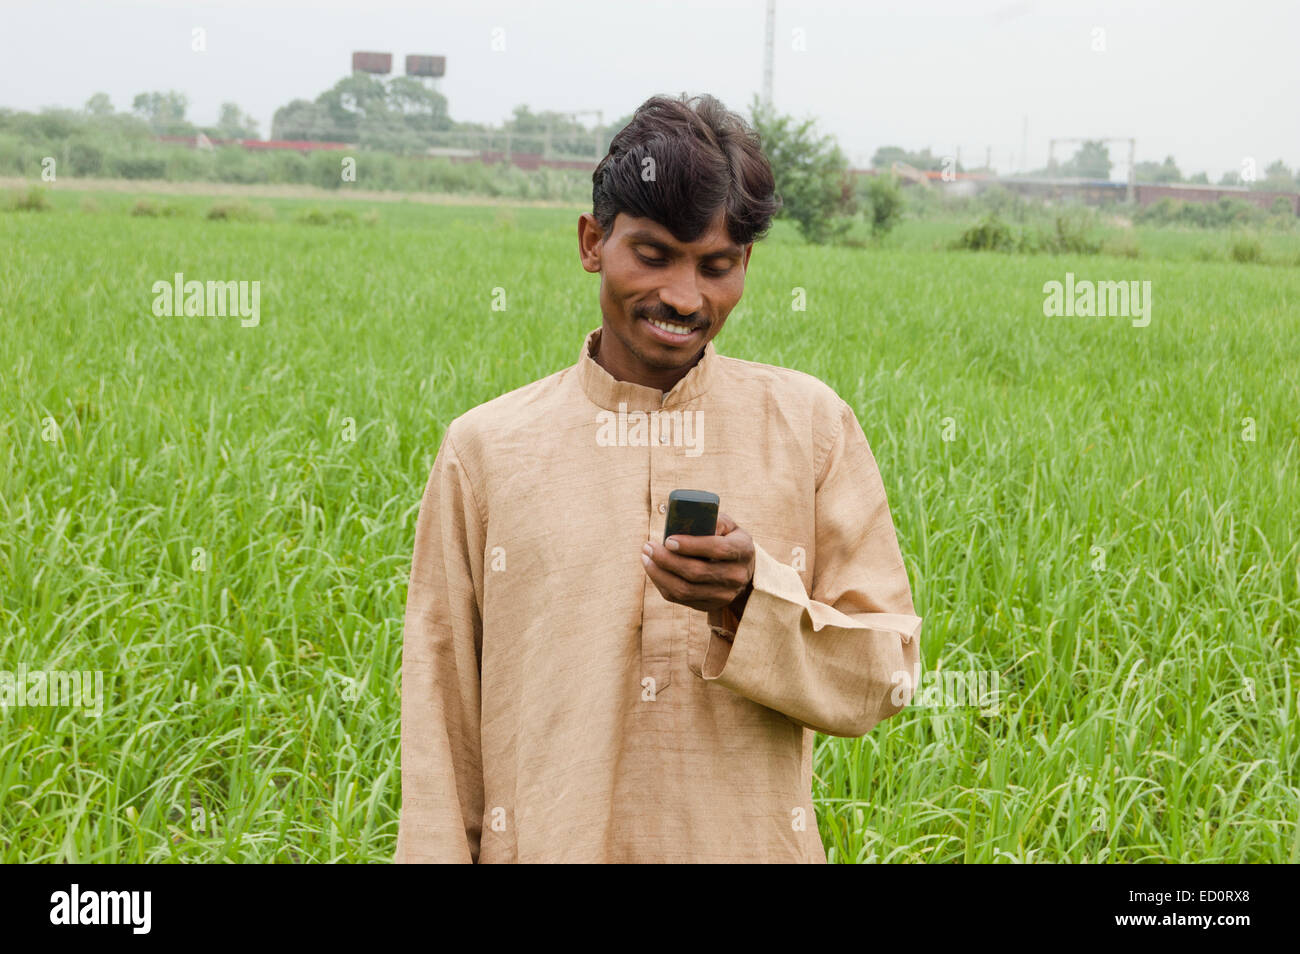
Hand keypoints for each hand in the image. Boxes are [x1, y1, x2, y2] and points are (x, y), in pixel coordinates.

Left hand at [641, 512, 755, 616]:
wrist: (742, 572)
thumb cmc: (728, 540)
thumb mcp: (729, 526)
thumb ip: (714, 520)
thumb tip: (690, 521)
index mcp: (742, 551)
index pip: (717, 549)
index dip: (691, 545)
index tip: (668, 540)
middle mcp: (736, 576)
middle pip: (696, 572)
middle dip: (667, 560)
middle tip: (648, 546)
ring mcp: (723, 595)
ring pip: (684, 589)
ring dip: (659, 574)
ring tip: (646, 557)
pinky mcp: (709, 605)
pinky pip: (679, 598)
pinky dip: (662, 584)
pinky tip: (653, 570)